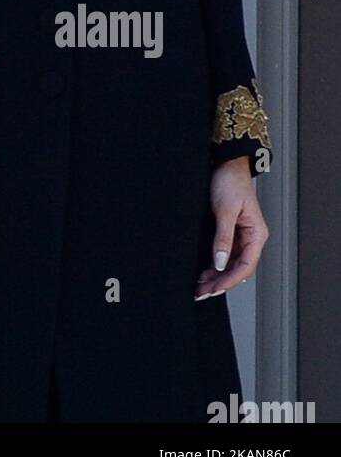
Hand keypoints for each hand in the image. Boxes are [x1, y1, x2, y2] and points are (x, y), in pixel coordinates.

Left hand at [194, 157, 268, 299]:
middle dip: (221, 282)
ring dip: (217, 275)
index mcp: (256, 234)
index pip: (246, 265)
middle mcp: (251, 238)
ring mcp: (241, 235)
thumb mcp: (225, 210)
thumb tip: (221, 263)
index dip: (230, 280)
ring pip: (231, 263)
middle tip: (202, 292)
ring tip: (200, 286)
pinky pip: (225, 254)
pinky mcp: (230, 231)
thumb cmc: (230, 181)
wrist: (226, 163)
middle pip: (238, 268)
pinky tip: (204, 271)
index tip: (214, 289)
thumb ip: (223, 238)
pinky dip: (215, 264)